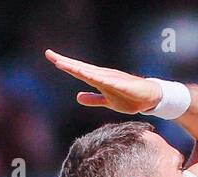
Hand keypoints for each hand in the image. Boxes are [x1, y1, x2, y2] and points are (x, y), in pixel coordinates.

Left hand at [45, 49, 160, 113]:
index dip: (65, 64)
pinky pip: (109, 82)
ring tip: (63, 64)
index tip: (51, 57)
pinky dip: (98, 78)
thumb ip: (93, 99)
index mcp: (98, 79)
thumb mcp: (107, 100)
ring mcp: (113, 79)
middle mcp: (103, 76)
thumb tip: (78, 97)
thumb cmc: (129, 98)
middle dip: (65, 62)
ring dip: (78, 69)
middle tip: (49, 54)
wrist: (149, 98)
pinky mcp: (123, 84)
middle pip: (81, 68)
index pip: (78, 71)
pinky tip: (89, 76)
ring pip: (92, 73)